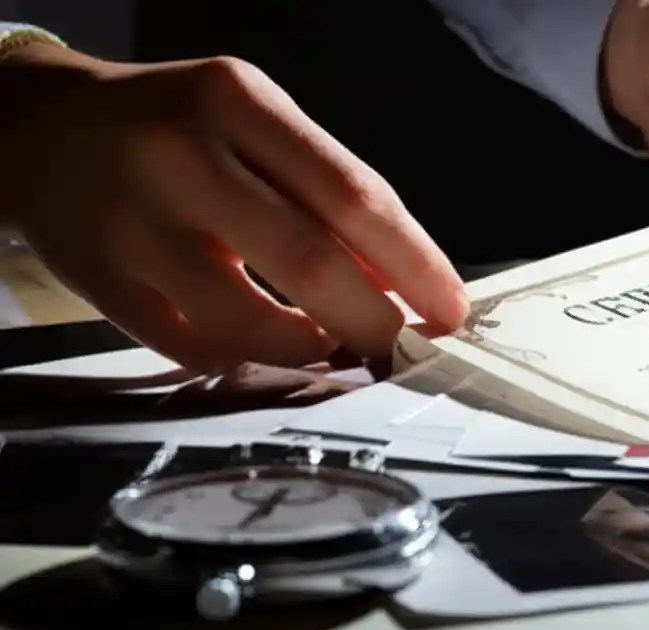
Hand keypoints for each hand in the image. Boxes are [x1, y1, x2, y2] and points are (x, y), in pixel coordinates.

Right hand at [0, 42, 467, 371]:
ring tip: (337, 346)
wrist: (45, 132)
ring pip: (248, 324)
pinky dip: (249, 359)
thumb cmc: (177, 129)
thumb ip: (323, 192)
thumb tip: (403, 281)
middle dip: (376, 321)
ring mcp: (133, 225)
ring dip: (312, 349)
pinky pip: (196, 349)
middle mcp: (179, 156)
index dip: (415, 264)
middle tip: (405, 346)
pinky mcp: (103, 284)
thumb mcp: (252, 125)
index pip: (353, 195)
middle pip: (308, 263)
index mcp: (235, 100)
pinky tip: (271, 347)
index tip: (452, 309)